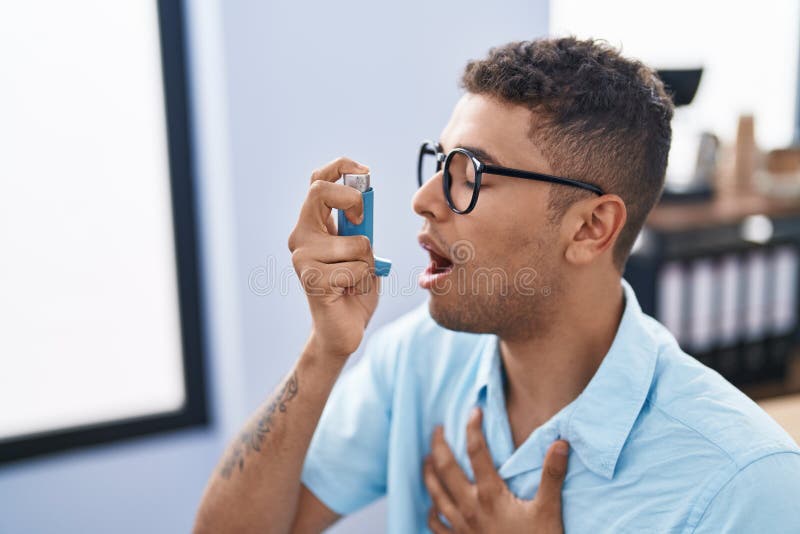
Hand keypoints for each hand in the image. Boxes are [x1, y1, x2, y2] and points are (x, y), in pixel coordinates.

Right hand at [288, 157, 379, 357]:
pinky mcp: (310, 278)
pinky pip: (355, 268)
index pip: (317, 181)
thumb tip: (365, 204)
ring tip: (353, 278)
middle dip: (352, 200)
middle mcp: (301, 236)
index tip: (365, 174)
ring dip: (366, 262)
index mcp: (314, 224)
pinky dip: (362, 280)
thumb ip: (361, 226)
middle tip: (364, 225)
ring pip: (353, 241)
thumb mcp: (363, 249)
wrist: (344, 330)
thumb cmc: (355, 288)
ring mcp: (302, 257)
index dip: (340, 167)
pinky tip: (347, 292)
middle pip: (319, 192)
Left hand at [423, 408, 568, 533]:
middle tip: (436, 428)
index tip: (473, 410)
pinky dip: (430, 511)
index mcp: (490, 495)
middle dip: (438, 445)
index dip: (473, 427)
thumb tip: (560, 443)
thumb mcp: (549, 511)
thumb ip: (552, 476)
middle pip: (445, 469)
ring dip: (428, 473)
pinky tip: (431, 505)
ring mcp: (460, 527)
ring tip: (426, 458)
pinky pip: (436, 525)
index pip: (476, 452)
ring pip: (434, 494)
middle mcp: (469, 508)